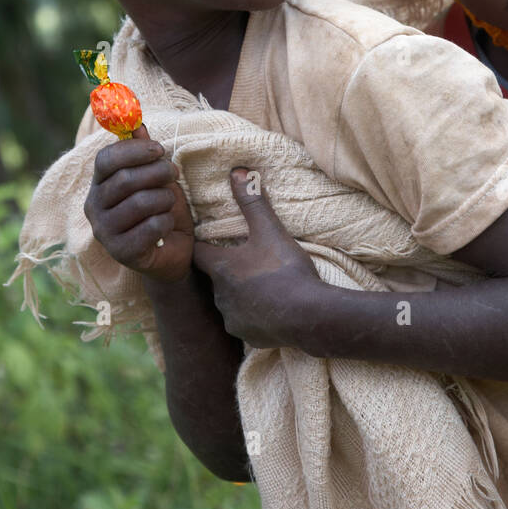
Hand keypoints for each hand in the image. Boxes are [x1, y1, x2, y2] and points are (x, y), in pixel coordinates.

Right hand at [84, 124, 193, 281]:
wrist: (173, 250)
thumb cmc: (161, 208)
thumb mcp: (156, 176)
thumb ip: (144, 152)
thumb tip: (137, 123)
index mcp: (98, 184)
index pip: (105, 159)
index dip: (133, 150)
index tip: (160, 149)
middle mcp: (94, 208)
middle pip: (125, 179)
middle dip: (157, 171)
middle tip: (174, 172)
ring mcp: (105, 232)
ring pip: (139, 202)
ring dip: (164, 197)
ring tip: (169, 201)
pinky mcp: (121, 252)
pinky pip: (151, 226)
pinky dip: (166, 221)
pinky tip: (166, 225)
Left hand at [192, 169, 323, 348]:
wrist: (309, 315)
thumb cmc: (285, 269)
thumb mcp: (269, 230)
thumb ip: (252, 200)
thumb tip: (236, 171)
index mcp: (220, 268)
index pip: (198, 253)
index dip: (204, 245)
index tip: (209, 239)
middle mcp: (219, 295)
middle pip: (214, 279)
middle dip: (225, 270)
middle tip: (242, 260)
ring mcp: (233, 319)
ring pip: (229, 302)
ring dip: (239, 294)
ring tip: (258, 284)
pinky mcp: (248, 337)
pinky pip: (245, 322)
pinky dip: (253, 314)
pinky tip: (269, 307)